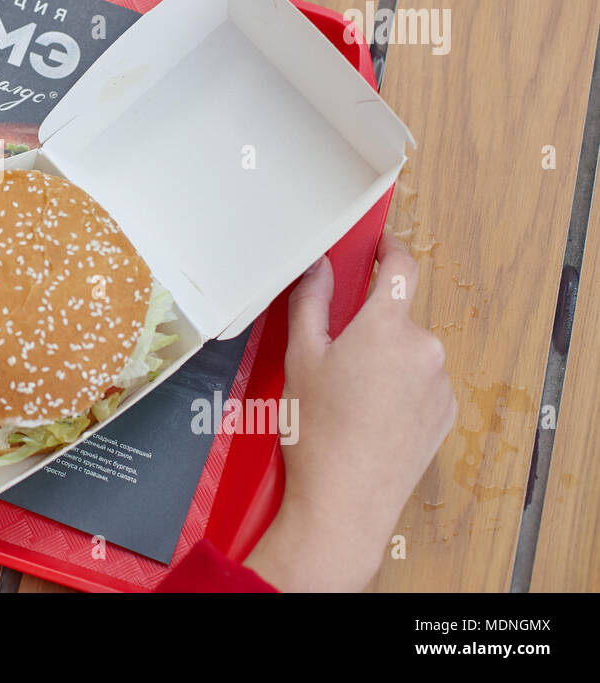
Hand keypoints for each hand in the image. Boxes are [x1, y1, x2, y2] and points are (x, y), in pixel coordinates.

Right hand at [243, 233, 454, 590]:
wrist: (345, 501)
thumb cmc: (316, 431)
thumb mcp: (300, 357)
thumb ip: (310, 301)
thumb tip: (317, 266)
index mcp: (386, 326)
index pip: (401, 268)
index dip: (390, 249)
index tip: (380, 245)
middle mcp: (424, 348)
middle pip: (396, 318)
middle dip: (369, 329)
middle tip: (333, 359)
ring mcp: (440, 383)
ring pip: (408, 353)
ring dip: (384, 362)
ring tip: (349, 399)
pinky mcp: (445, 414)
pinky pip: (421, 384)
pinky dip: (399, 390)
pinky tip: (369, 417)